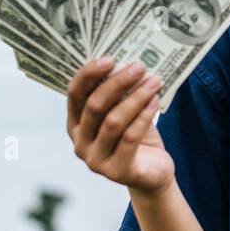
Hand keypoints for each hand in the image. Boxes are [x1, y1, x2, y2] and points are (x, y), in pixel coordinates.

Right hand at [66, 57, 173, 196]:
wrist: (153, 172)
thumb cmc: (137, 137)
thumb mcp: (125, 113)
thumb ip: (120, 95)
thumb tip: (129, 63)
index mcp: (75, 124)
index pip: (75, 94)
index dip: (89, 74)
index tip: (109, 58)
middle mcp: (80, 143)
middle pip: (95, 106)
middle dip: (117, 83)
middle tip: (139, 66)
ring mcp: (95, 160)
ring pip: (113, 122)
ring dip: (135, 98)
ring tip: (154, 82)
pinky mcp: (117, 172)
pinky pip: (130, 138)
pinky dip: (144, 116)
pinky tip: (155, 101)